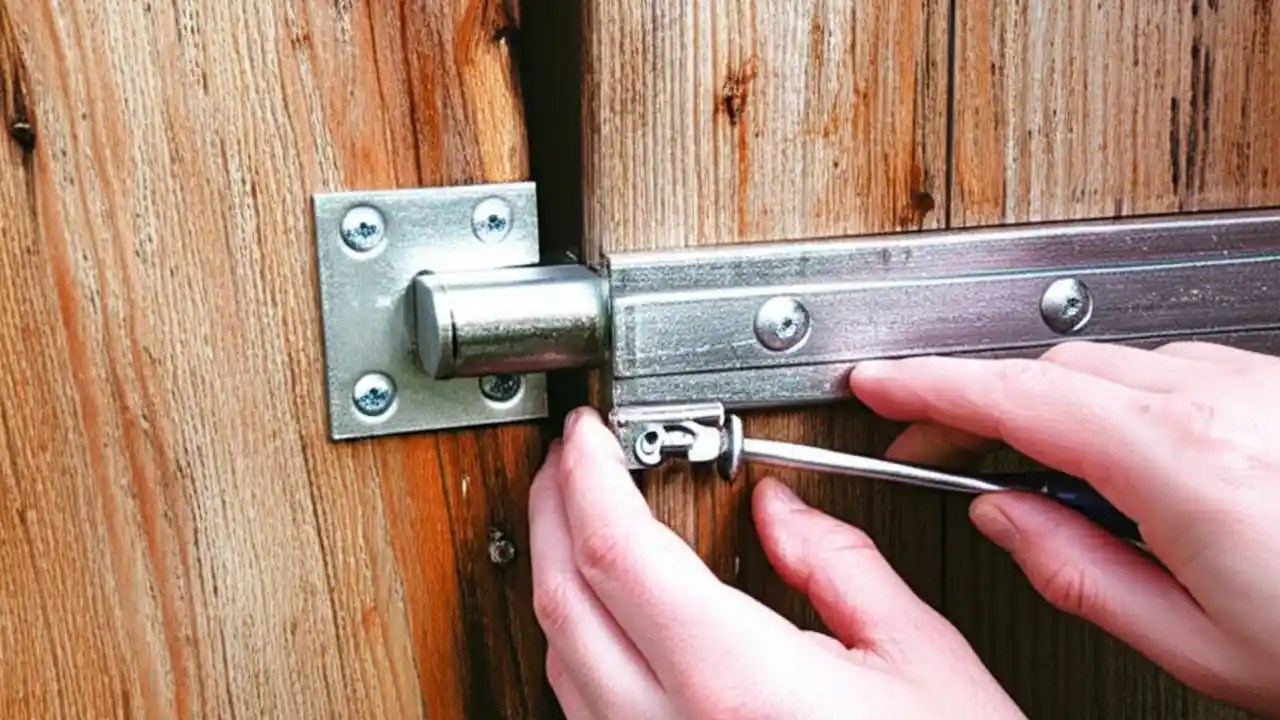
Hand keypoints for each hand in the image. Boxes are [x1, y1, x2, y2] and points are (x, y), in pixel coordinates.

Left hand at [529, 408, 1020, 718]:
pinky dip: (580, 644)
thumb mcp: (924, 664)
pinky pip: (584, 712)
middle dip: (554, 509)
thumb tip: (785, 512)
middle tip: (572, 461)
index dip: (586, 475)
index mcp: (739, 685)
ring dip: (561, 576)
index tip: (585, 435)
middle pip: (563, 598)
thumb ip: (843, 568)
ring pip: (559, 657)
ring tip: (584, 521)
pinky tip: (608, 617)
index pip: (617, 550)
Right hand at [850, 341, 1279, 713]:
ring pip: (1111, 366)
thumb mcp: (1192, 640)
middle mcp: (1215, 400)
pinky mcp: (1275, 385)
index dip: (928, 389)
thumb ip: (1074, 569)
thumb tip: (1002, 516)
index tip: (878, 386)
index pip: (1015, 399)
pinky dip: (1122, 405)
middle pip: (1056, 371)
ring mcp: (1253, 382)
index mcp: (1176, 462)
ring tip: (1050, 479)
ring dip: (1058, 408)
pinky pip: (1171, 372)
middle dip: (986, 404)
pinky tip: (1133, 465)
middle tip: (944, 451)